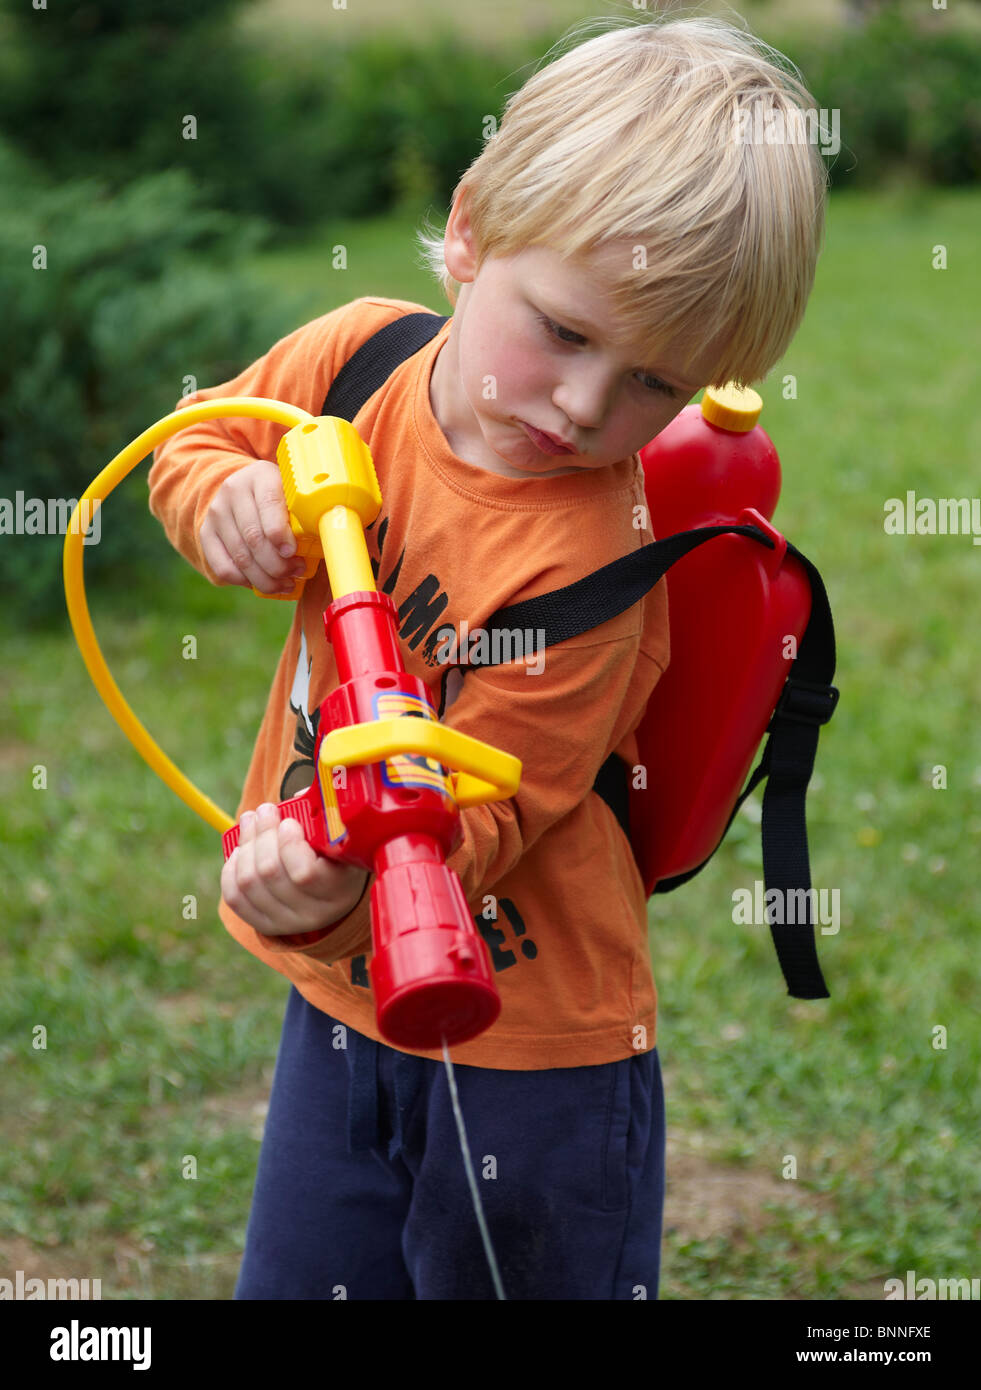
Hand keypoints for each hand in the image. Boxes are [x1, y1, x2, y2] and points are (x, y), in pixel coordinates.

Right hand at [199, 460, 307, 594]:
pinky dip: (245, 581)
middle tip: (296, 572)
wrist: (242, 488)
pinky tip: (263, 583)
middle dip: (278, 563)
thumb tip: (327, 537)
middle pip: (254, 537)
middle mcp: (233, 491)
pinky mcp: (206, 533)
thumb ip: (305, 512)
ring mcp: (217, 513)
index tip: (293, 553)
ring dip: (266, 578)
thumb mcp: (293, 493)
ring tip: (286, 583)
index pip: (269, 504)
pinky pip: (223, 567)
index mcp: (260, 476)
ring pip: (241, 556)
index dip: (281, 534)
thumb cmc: (279, 497)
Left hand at [221, 803, 369, 936]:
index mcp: (338, 890)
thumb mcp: (342, 838)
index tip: (288, 822)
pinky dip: (231, 868)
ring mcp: (285, 922)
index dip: (288, 843)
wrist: (334, 894)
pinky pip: (234, 897)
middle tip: (264, 811)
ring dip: (244, 844)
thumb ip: (324, 816)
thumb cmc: (337, 855)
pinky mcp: (263, 923)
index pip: (304, 874)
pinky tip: (240, 850)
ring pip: (248, 881)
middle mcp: (312, 913)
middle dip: (261, 834)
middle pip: (269, 873)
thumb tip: (299, 794)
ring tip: (251, 820)